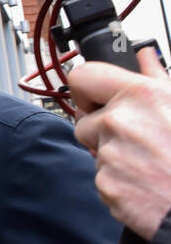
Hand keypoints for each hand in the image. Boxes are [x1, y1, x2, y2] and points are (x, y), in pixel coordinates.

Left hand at [71, 47, 170, 240]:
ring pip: (97, 152)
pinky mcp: (107, 185)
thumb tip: (144, 58)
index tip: (93, 98)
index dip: (86, 88)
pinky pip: (103, 178)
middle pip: (85, 121)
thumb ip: (159, 80)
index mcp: (141, 96)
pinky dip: (120, 182)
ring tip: (152, 163)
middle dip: (103, 130)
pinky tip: (148, 183)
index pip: (84, 76)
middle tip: (138, 140)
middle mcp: (119, 123)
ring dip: (116, 157)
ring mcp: (110, 156)